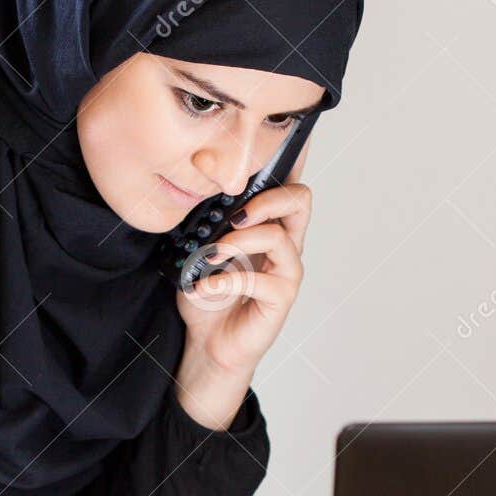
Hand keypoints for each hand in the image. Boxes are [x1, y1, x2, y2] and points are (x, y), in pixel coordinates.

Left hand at [175, 138, 312, 379]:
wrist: (207, 342)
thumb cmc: (208, 296)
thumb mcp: (199, 250)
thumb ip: (205, 224)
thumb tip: (194, 189)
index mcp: (268, 227)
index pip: (286, 185)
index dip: (286, 161)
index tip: (259, 153)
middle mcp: (284, 246)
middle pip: (300, 200)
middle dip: (267, 198)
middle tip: (235, 215)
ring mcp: (286, 272)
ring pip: (279, 237)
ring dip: (239, 242)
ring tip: (211, 255)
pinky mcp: (280, 300)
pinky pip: (259, 280)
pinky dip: (226, 281)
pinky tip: (205, 288)